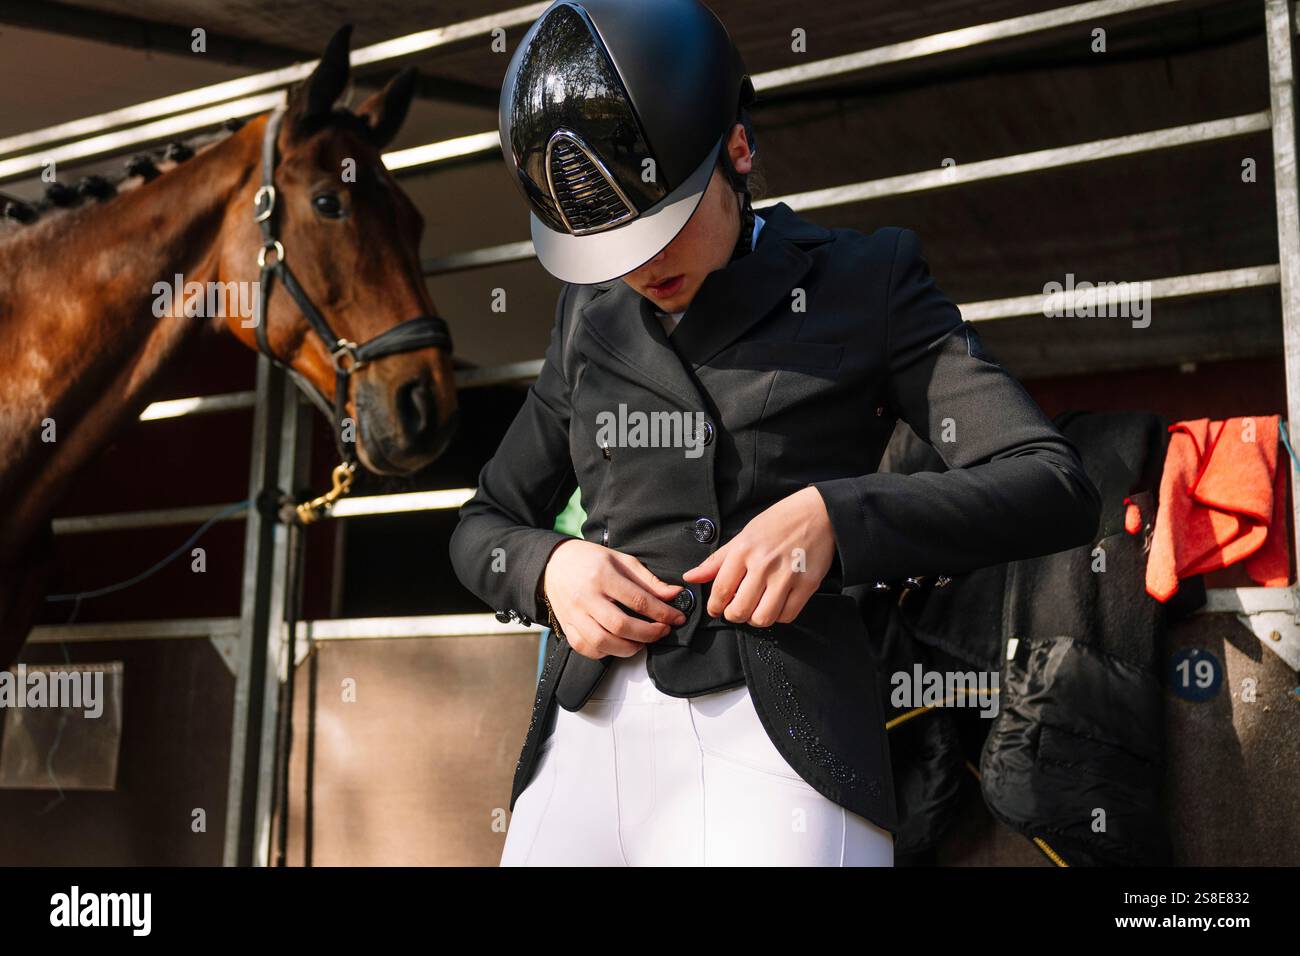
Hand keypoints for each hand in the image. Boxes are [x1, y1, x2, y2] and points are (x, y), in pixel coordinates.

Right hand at [541, 539, 686, 659]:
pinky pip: (586, 648)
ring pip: (602, 642)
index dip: (662, 613)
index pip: (638, 600)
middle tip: (662, 631)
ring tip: (642, 641)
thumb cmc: (591, 560)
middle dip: (648, 633)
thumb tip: (674, 594)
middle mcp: (586, 597)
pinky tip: (618, 644)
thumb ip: (648, 581)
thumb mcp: (622, 560)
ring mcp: (574, 614)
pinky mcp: (567, 626)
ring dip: (628, 647)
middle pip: (620, 625)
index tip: (677, 618)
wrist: (554, 564)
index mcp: (602, 576)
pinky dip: (605, 652)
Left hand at [682, 487, 834, 626]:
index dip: (715, 607)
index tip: (716, 610)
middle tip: (737, 609)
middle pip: (740, 610)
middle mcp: (764, 564)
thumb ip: (717, 560)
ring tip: (756, 608)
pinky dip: (778, 616)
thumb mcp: (743, 535)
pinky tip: (776, 604)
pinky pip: (787, 615)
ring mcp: (787, 576)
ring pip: (763, 618)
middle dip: (734, 615)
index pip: (721, 590)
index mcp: (744, 550)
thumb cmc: (778, 522)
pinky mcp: (807, 585)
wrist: (818, 513)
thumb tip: (690, 577)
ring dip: (755, 618)